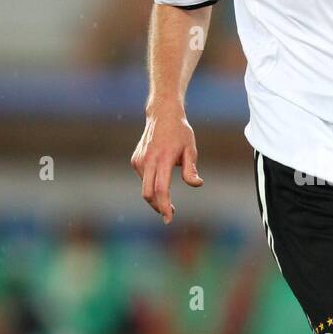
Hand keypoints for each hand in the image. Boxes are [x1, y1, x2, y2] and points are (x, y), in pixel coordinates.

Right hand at [130, 107, 201, 223]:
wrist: (162, 115)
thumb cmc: (180, 133)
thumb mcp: (190, 149)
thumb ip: (191, 169)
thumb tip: (197, 184)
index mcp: (163, 158)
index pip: (161, 188)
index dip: (165, 206)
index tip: (169, 218)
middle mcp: (148, 160)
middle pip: (148, 193)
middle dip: (157, 206)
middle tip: (169, 214)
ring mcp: (139, 160)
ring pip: (145, 188)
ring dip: (156, 196)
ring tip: (168, 197)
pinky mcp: (135, 160)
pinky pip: (143, 179)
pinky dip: (151, 184)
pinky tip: (160, 176)